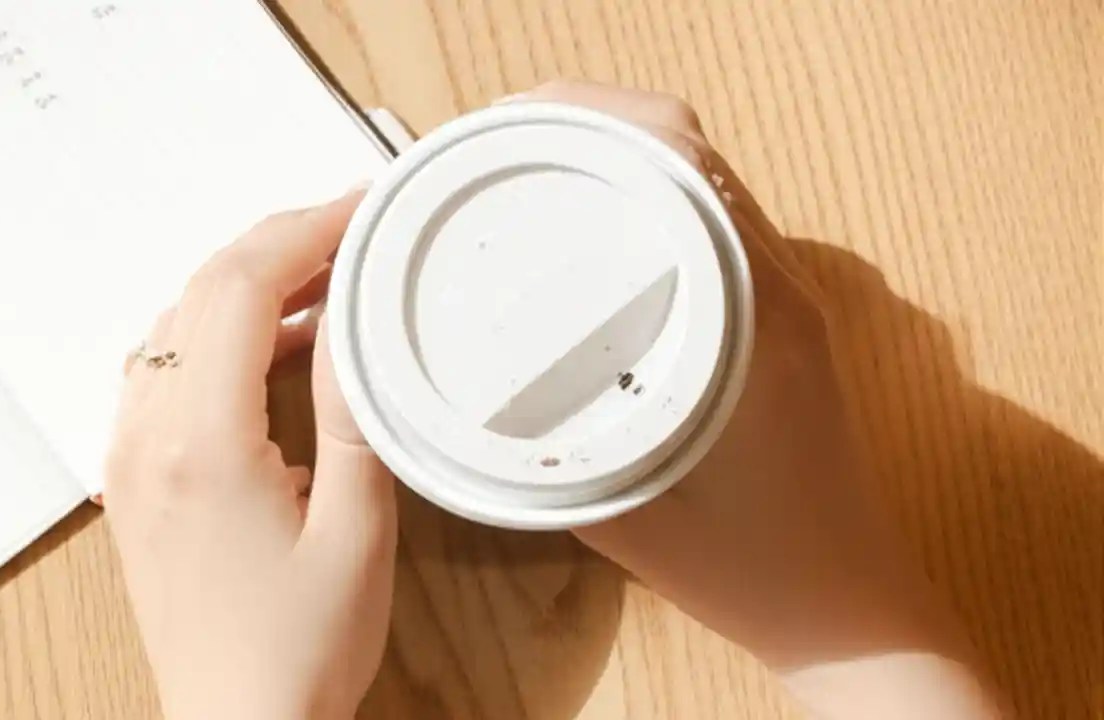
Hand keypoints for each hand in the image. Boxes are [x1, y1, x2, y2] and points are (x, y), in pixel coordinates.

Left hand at [103, 190, 396, 719]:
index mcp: (200, 447)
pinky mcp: (135, 477)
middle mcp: (146, 441)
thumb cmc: (297, 652)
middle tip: (349, 232)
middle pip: (201, 292)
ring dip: (249, 286)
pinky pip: (168, 368)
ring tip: (325, 280)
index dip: (301, 231)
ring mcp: (130, 458)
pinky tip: (275, 343)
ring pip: (179, 323)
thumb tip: (350, 323)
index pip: (237, 288)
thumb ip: (352, 413)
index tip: (355, 210)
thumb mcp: (356, 529)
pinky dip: (221, 333)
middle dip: (280, 246)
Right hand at [507, 82, 1005, 717]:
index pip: (679, 163)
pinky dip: (653, 196)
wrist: (848, 609)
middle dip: (594, 120)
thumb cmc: (752, 573)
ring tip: (536, 167)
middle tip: (501, 141)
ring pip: (708, 177)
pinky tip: (596, 226)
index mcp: (753, 320)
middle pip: (694, 148)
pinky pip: (717, 221)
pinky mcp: (785, 317)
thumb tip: (468, 391)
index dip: (591, 118)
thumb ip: (545, 455)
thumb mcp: (626, 519)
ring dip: (625, 153)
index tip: (508, 126)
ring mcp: (791, 296)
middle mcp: (780, 286)